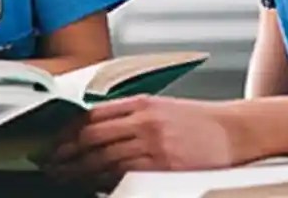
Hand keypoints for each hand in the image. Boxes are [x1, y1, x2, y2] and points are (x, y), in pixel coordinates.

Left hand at [44, 96, 243, 189]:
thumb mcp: (160, 108)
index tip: (54, 143)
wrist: (235, 130)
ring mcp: (155, 143)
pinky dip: (105, 180)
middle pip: (92, 138)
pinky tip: (93, 184)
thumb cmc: (197, 121)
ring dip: (80, 170)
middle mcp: (144, 121)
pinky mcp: (166, 165)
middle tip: (52, 164)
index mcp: (139, 103)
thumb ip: (127, 117)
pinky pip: (126, 174)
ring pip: (105, 158)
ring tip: (65, 177)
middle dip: (67, 153)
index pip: (91, 116)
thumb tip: (91, 129)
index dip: (67, 132)